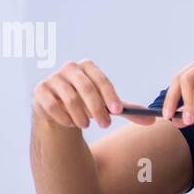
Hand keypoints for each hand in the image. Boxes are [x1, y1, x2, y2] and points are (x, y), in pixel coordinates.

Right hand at [32, 59, 155, 128]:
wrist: (60, 112)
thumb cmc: (87, 105)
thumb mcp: (108, 107)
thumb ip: (128, 112)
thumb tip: (153, 120)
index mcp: (87, 67)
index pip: (100, 79)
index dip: (110, 94)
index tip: (118, 111)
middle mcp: (69, 69)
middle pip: (85, 88)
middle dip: (97, 109)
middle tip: (106, 125)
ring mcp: (52, 79)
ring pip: (70, 99)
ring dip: (81, 116)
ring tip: (87, 125)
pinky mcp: (39, 91)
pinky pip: (53, 106)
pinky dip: (65, 118)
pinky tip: (71, 123)